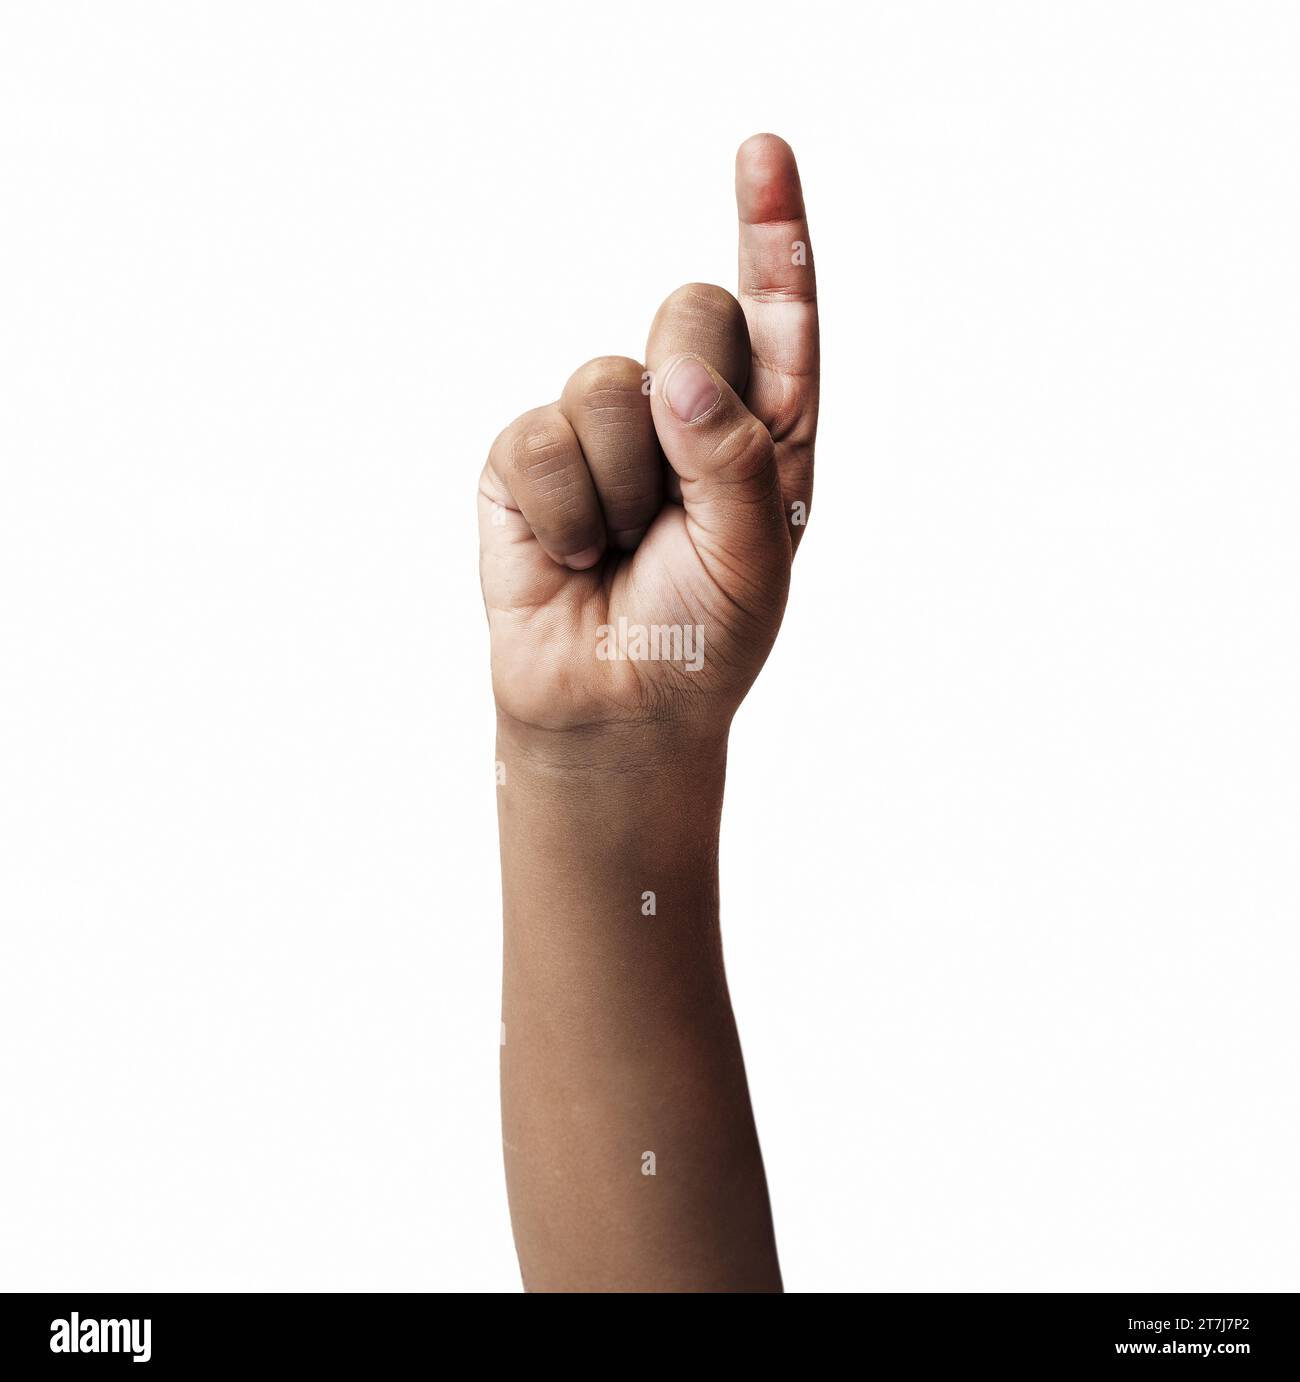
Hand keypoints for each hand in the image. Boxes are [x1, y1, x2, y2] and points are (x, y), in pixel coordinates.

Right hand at [478, 134, 818, 738]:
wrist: (614, 709)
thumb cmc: (701, 636)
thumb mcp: (754, 557)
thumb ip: (736, 458)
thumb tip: (675, 373)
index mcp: (761, 428)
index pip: (777, 315)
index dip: (772, 233)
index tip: (763, 150)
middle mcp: (683, 411)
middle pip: (690, 310)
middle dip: (687, 393)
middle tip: (675, 492)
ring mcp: (601, 430)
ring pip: (607, 380)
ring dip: (622, 486)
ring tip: (624, 547)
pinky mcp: (526, 461)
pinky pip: (538, 439)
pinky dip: (563, 510)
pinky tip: (573, 554)